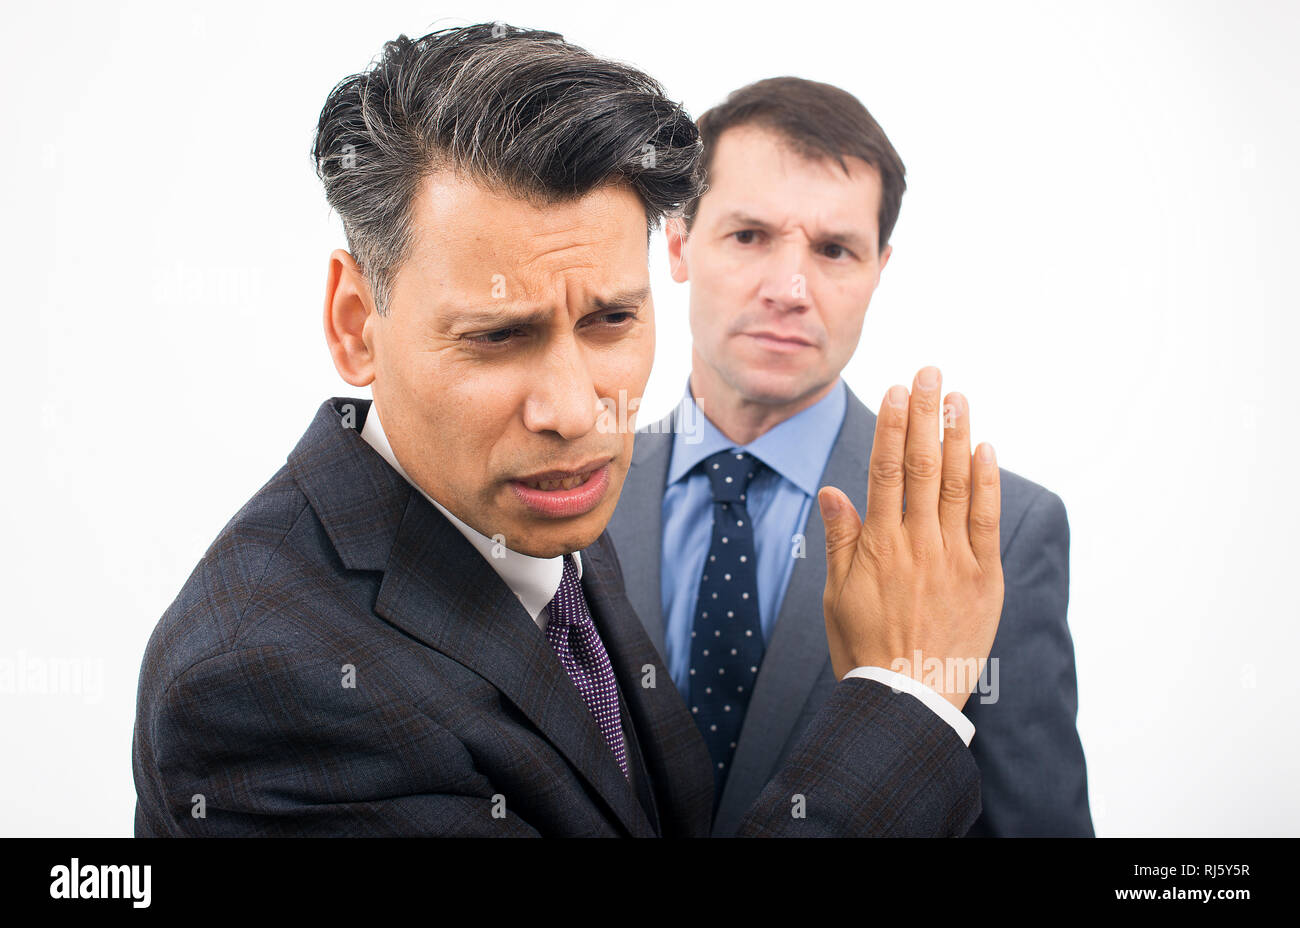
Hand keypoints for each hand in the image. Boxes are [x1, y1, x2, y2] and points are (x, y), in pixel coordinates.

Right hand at [818, 367, 1003, 710]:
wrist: (907, 697)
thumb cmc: (864, 647)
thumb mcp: (836, 594)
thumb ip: (839, 539)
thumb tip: (833, 490)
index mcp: (879, 545)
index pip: (887, 470)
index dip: (893, 426)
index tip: (897, 390)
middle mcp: (918, 543)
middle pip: (924, 465)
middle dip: (926, 414)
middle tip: (930, 372)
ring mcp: (955, 559)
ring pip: (959, 484)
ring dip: (958, 436)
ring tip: (957, 397)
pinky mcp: (985, 578)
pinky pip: (987, 521)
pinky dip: (988, 483)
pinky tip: (986, 449)